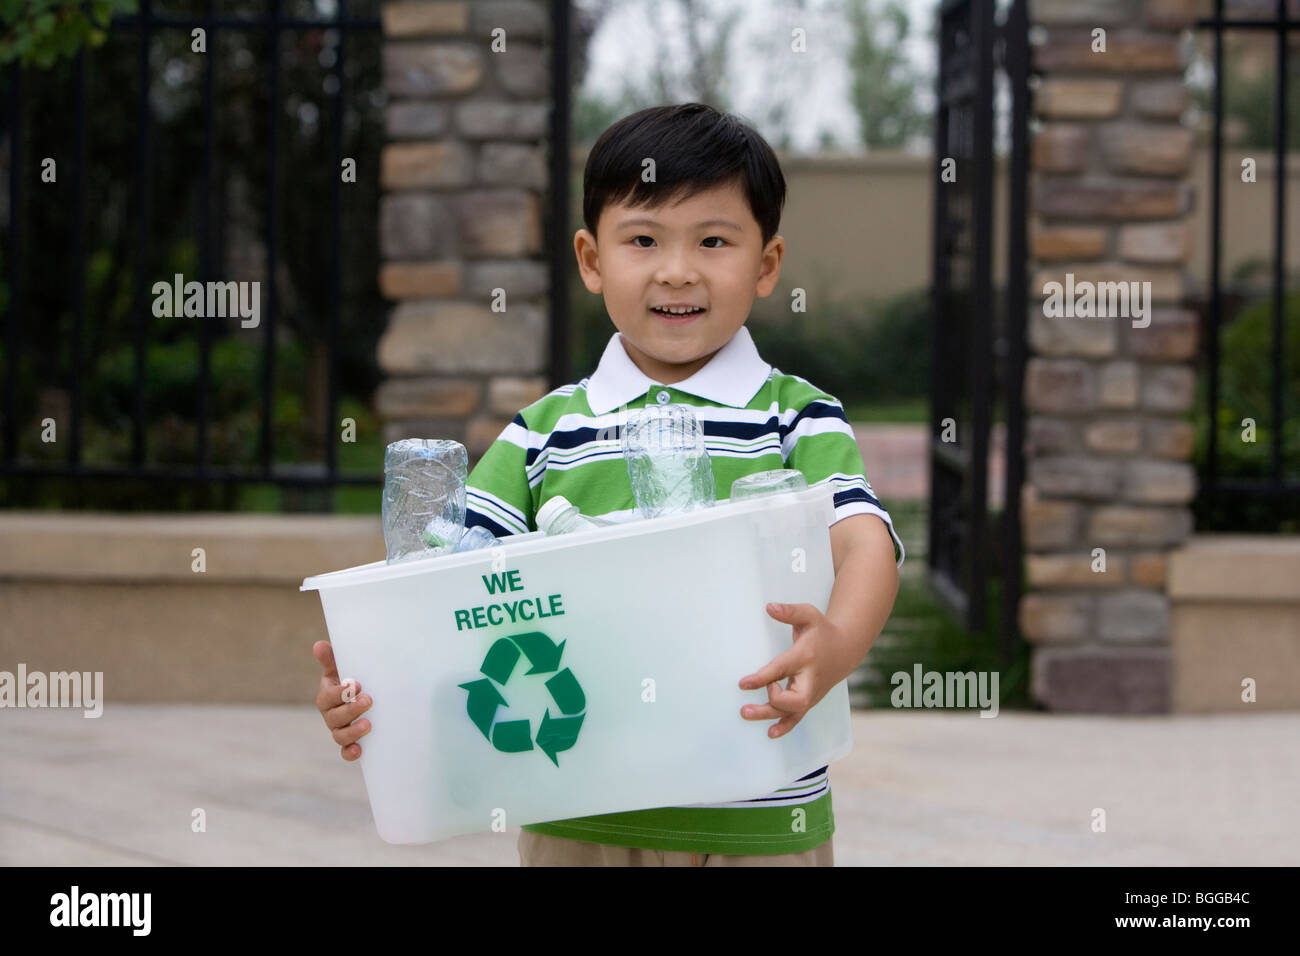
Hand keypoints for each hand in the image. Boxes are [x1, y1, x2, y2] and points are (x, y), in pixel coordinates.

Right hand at [313, 640, 371, 761]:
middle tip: (369, 700)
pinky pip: (346, 751)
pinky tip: (360, 750)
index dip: (340, 693)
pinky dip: (350, 752)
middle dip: (351, 710)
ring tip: (368, 724)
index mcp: (327, 696)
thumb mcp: (340, 668)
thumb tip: (319, 645)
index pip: (328, 697)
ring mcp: (339, 729)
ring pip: (340, 735)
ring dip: (353, 732)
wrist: (362, 694)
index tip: (356, 685)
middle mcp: (331, 715)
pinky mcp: (350, 741)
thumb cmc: (348, 679)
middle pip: (335, 717)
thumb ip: (331, 658)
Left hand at [737, 603, 843, 738]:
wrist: (845, 649)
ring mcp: (811, 692)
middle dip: (771, 703)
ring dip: (769, 716)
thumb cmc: (822, 631)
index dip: (763, 678)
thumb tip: (769, 607)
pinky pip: (798, 717)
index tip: (743, 684)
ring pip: (793, 712)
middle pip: (793, 699)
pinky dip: (785, 727)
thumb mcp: (809, 615)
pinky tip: (770, 733)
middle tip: (747, 703)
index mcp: (806, 657)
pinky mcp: (810, 700)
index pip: (783, 670)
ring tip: (745, 713)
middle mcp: (810, 678)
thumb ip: (789, 612)